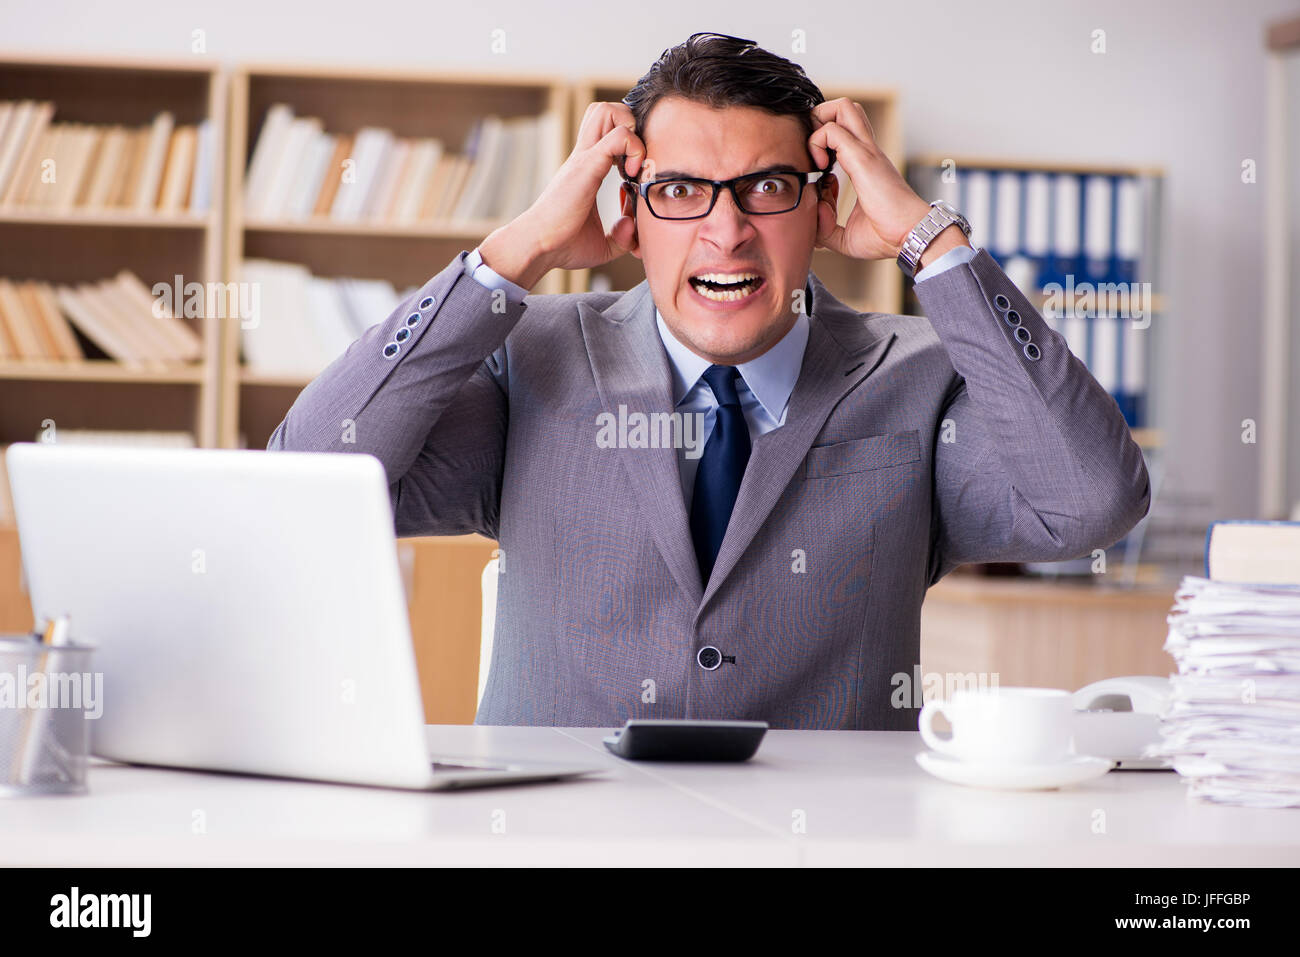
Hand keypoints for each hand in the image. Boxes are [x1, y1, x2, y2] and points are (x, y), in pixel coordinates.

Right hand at [483, 102, 644, 287]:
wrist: (539, 247)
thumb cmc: (563, 246)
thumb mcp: (603, 243)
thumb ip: (623, 235)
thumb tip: (634, 224)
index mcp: (586, 168)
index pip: (607, 131)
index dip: (629, 144)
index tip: (634, 175)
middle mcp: (584, 156)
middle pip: (605, 109)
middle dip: (629, 124)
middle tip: (633, 160)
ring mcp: (584, 158)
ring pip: (608, 111)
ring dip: (630, 129)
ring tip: (631, 164)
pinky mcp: (587, 166)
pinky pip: (619, 136)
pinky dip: (634, 149)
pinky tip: (629, 176)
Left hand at [808, 98, 933, 261]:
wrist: (911, 236)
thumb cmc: (886, 237)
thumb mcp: (845, 237)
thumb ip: (825, 228)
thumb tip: (812, 215)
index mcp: (865, 164)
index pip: (843, 132)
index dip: (822, 145)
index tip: (819, 175)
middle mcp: (866, 151)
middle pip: (844, 107)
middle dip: (820, 119)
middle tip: (814, 152)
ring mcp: (866, 151)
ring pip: (842, 106)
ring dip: (821, 122)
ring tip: (817, 156)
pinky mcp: (863, 158)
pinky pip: (832, 131)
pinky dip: (817, 143)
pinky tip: (820, 169)